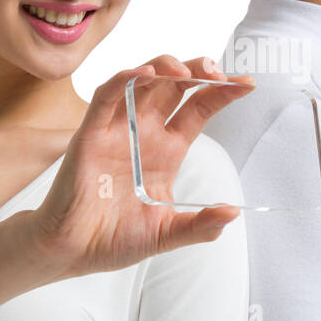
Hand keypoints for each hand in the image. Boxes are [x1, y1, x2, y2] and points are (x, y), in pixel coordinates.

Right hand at [28, 54, 254, 280]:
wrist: (73, 252)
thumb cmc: (114, 240)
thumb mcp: (167, 233)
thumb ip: (199, 225)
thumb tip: (232, 214)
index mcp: (166, 151)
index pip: (198, 109)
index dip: (222, 93)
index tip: (247, 83)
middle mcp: (144, 133)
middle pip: (175, 87)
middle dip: (199, 71)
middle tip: (219, 70)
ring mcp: (117, 130)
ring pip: (143, 81)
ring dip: (165, 68)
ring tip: (187, 71)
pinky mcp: (90, 134)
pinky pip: (107, 97)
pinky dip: (125, 80)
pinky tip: (144, 75)